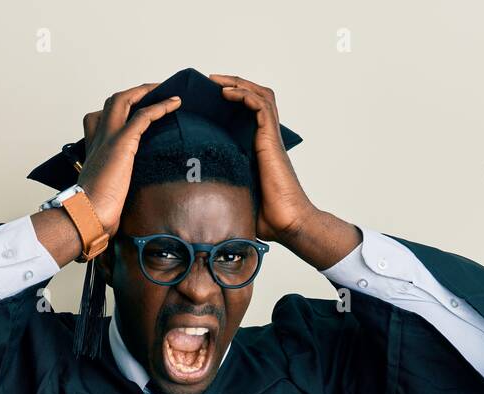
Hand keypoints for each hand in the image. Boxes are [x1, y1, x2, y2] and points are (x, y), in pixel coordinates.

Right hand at [75, 83, 182, 238]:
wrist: (87, 214)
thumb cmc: (94, 210)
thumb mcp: (106, 190)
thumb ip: (115, 183)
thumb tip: (125, 194)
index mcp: (93, 148)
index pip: (100, 118)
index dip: (119, 110)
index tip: (137, 109)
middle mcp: (98, 137)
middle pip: (113, 102)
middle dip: (135, 93)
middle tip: (155, 92)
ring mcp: (108, 137)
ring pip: (124, 100)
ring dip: (146, 92)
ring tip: (167, 91)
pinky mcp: (121, 143)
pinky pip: (143, 116)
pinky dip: (160, 106)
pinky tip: (174, 103)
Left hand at [208, 73, 317, 243]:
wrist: (287, 223)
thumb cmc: (266, 216)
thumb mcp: (236, 195)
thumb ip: (222, 186)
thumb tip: (196, 195)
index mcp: (258, 148)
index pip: (249, 112)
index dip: (233, 99)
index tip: (209, 96)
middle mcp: (266, 139)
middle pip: (256, 96)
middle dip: (234, 83)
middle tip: (210, 80)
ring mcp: (270, 139)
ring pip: (260, 96)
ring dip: (238, 83)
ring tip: (215, 80)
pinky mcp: (270, 141)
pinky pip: (260, 107)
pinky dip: (244, 95)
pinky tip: (226, 94)